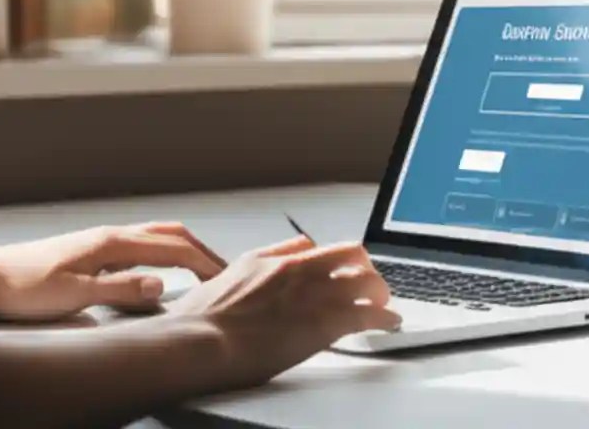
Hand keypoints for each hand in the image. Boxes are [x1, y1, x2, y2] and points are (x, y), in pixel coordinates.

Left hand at [0, 222, 225, 320]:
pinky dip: (167, 253)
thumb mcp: (74, 294)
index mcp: (114, 243)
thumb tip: (164, 284)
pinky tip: (164, 271)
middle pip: (173, 234)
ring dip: (186, 250)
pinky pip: (144, 245)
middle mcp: (113, 235)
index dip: (206, 264)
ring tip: (204, 271)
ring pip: (158, 236)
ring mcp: (104, 241)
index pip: (176, 248)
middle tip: (227, 274)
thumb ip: (121, 289)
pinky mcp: (95, 250)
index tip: (229, 280)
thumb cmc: (24, 288)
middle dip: (204, 251)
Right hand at [170, 236, 400, 386]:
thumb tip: (267, 261)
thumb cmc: (201, 319)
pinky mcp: (326, 322)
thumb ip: (251, 269)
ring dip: (379, 292)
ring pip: (366, 280)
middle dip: (365, 269)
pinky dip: (384, 318)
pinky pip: (368, 314)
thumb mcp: (225, 279)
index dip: (334, 261)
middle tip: (369, 285)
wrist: (199, 340)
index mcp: (274, 262)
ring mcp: (315, 293)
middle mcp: (300, 270)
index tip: (340, 270)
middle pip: (351, 254)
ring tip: (383, 304)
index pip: (317, 248)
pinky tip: (389, 324)